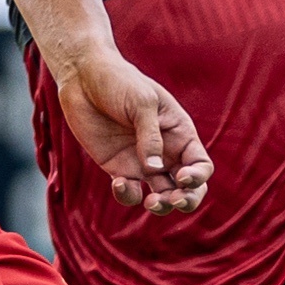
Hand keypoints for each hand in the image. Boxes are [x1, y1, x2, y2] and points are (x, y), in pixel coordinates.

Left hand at [53, 49, 212, 216]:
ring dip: (161, 205)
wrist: (83, 78)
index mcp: (180, 133)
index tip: (182, 177)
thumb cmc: (120, 82)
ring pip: (162, 196)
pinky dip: (128, 195)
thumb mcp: (142, 103)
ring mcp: (142, 163)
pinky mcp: (119, 168)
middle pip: (188, 188)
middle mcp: (166, 152)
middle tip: (175, 200)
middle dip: (187, 200)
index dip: (198, 176)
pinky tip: (119, 182)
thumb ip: (150, 137)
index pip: (200, 164)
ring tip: (152, 201)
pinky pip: (130, 192)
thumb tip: (154, 170)